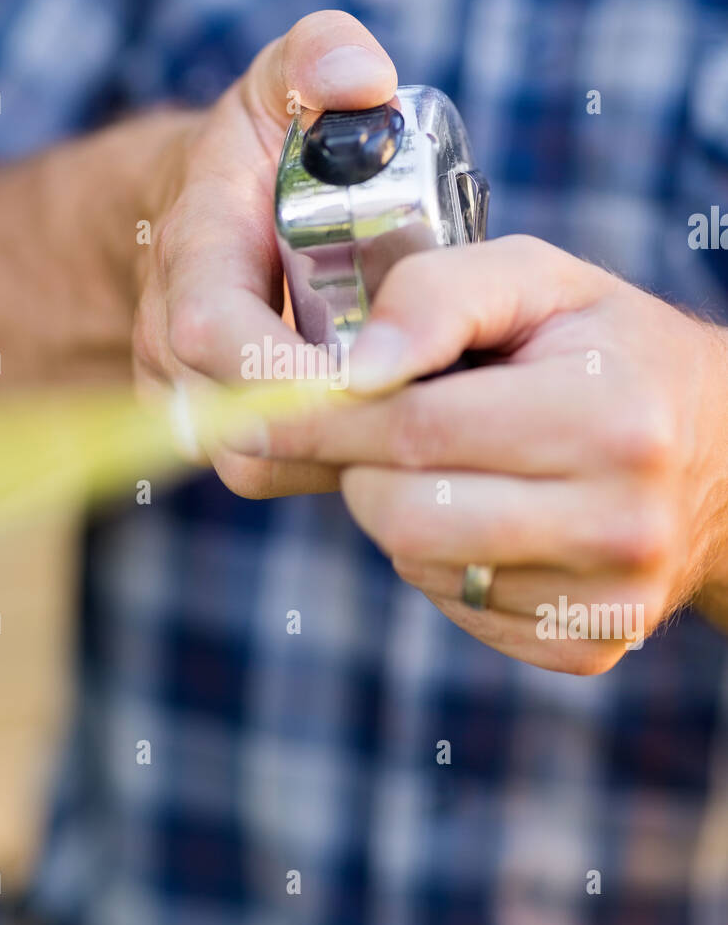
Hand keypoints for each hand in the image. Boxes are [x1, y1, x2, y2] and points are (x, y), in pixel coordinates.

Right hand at [133, 10, 397, 497]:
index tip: (381, 368)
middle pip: (245, 426)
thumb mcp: (281, 85)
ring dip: (347, 450)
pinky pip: (282, 473)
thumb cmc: (251, 152)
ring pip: (264, 464)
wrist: (197, 219)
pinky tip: (403, 430)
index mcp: (189, 263)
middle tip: (437, 403)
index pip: (215, 336)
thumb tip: (363, 75)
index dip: (289, 369)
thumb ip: (317, 56)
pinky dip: (343, 462)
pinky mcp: (226, 437)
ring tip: (427, 413)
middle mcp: (171, 348)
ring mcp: (191, 402)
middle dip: (344, 424)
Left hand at [251, 236, 727, 672]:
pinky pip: (455, 605)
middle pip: (405, 512)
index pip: (418, 428)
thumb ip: (439, 294)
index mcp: (611, 417)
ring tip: (445, 458)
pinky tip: (483, 509)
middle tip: (361, 424)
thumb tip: (353, 370)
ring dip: (396, 506)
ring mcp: (606, 600)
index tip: (243, 409)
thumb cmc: (607, 346)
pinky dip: (440, 556)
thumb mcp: (539, 278)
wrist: (717, 452)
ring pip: (419, 563)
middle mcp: (620, 523)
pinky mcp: (586, 646)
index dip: (317, 418)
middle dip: (354, 464)